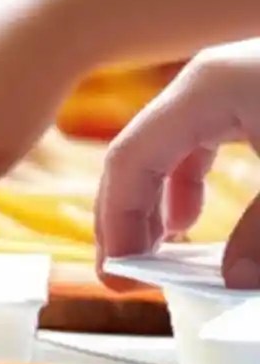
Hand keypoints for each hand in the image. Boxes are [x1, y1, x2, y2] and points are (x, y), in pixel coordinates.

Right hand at [97, 40, 259, 288]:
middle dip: (123, 218)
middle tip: (121, 275)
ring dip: (148, 204)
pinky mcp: (249, 93)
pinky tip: (185, 218)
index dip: (117, 223)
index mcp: (204, 90)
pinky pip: (195, 141)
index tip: (122, 276)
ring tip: (148, 253)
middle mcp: (204, 83)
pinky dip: (182, 184)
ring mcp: (226, 85)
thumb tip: (235, 280)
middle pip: (135, 154)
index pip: (129, 160)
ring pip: (163, 150)